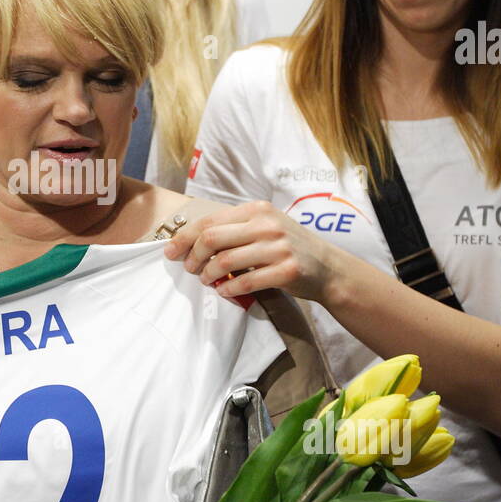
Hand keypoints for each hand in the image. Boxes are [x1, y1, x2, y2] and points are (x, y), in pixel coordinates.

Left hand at [164, 201, 340, 303]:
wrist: (329, 268)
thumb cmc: (289, 247)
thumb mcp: (265, 227)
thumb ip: (235, 229)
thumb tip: (192, 241)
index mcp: (257, 209)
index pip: (210, 221)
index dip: (185, 237)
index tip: (171, 251)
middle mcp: (267, 225)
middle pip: (212, 238)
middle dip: (193, 256)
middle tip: (189, 269)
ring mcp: (278, 247)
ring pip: (225, 261)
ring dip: (208, 275)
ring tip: (206, 281)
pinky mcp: (286, 271)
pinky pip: (245, 282)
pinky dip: (227, 289)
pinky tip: (222, 291)